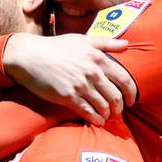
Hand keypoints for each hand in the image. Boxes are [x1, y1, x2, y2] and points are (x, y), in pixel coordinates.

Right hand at [3, 33, 134, 124]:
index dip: (131, 93)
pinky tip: (97, 121)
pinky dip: (96, 119)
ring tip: (106, 117)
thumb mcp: (82, 40)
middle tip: (118, 111)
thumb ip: (106, 43)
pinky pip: (88, 112)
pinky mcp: (68, 97)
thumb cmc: (56, 47)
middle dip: (119, 107)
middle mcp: (92, 72)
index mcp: (98, 58)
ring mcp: (80, 85)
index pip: (124, 79)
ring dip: (107, 115)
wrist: (30, 56)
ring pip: (103, 106)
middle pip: (116, 96)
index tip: (131, 100)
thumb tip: (126, 43)